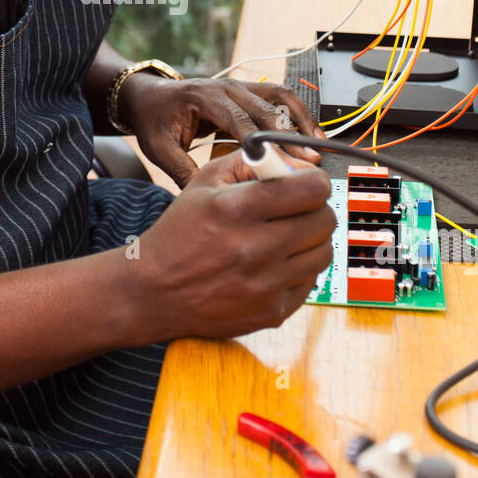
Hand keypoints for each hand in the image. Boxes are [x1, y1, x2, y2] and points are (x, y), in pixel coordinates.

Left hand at [120, 73, 325, 187]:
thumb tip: (211, 197)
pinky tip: (312, 134)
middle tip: (309, 161)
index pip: (239, 120)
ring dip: (302, 120)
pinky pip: (280, 98)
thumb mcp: (161, 150)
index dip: (263, 142)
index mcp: (204, 98)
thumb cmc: (155, 120)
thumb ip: (183, 172)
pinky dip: (299, 114)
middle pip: (267, 108)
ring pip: (281, 97)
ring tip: (319, 146)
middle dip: (290, 135)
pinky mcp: (250, 92)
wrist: (151, 96)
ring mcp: (241, 86)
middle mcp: (227, 87)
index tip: (281, 163)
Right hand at [127, 149, 335, 341]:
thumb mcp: (204, 183)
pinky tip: (275, 264)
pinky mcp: (271, 313)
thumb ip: (252, 164)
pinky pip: (311, 282)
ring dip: (311, 240)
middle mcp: (252, 250)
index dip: (314, 181)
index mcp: (235, 210)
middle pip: (325, 220)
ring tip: (285, 237)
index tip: (307, 184)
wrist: (153, 292)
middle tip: (297, 209)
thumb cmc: (178, 234)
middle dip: (316, 208)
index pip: (311, 190)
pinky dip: (299, 269)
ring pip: (324, 252)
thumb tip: (297, 164)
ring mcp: (264, 287)